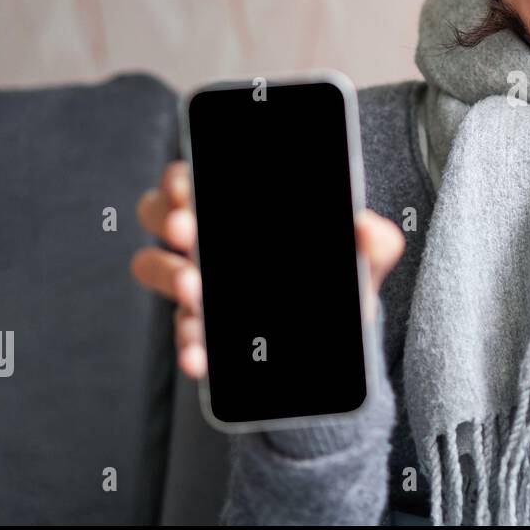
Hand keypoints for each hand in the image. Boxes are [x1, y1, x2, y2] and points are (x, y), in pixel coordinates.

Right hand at [129, 160, 405, 379]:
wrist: (340, 338)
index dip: (180, 179)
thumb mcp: (363, 257)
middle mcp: (206, 237)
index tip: (189, 189)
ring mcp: (195, 283)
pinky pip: (181, 333)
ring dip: (169, 275)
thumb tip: (367, 229)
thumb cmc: (341, 275)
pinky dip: (187, 343)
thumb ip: (375, 241)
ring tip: (194, 290)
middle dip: (167, 218)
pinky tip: (200, 353)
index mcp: (237, 206)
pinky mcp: (201, 329)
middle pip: (158, 213)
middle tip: (191, 231)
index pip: (191, 177)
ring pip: (154, 267)